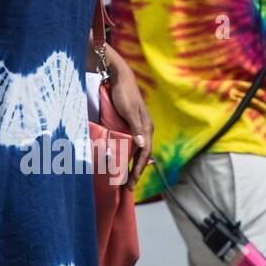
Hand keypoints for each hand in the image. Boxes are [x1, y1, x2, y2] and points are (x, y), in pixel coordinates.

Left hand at [105, 49, 152, 189]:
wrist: (119, 77)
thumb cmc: (123, 93)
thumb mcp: (129, 111)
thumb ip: (135, 128)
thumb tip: (141, 145)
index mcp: (146, 128)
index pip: (144, 153)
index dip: (138, 169)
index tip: (131, 183)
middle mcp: (145, 129)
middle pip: (142, 155)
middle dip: (136, 172)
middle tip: (129, 187)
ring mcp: (138, 127)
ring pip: (137, 151)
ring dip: (132, 165)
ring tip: (126, 179)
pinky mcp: (131, 124)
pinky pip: (132, 145)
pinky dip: (128, 155)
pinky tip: (123, 161)